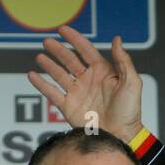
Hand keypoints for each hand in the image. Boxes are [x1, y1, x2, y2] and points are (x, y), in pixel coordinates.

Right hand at [29, 26, 142, 141]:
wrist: (121, 136)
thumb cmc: (130, 111)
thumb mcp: (132, 83)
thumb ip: (123, 61)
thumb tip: (117, 39)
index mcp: (103, 72)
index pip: (86, 50)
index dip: (74, 39)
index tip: (62, 29)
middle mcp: (88, 81)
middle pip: (69, 60)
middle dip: (58, 50)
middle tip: (46, 41)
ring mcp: (77, 93)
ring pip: (59, 74)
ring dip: (49, 65)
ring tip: (40, 56)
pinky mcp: (69, 107)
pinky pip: (52, 93)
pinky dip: (41, 84)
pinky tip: (32, 75)